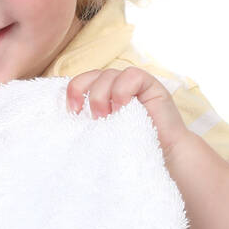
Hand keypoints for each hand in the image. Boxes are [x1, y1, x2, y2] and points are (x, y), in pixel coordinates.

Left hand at [66, 67, 188, 159]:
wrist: (164, 153)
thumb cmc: (131, 144)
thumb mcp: (102, 130)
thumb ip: (88, 119)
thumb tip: (65, 118)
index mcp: (102, 93)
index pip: (81, 80)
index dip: (73, 91)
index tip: (73, 112)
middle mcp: (116, 84)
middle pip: (92, 75)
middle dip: (88, 95)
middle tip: (95, 118)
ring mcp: (133, 82)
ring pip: (108, 75)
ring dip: (103, 96)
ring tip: (109, 117)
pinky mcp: (150, 83)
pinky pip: (131, 75)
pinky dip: (122, 92)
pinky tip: (124, 108)